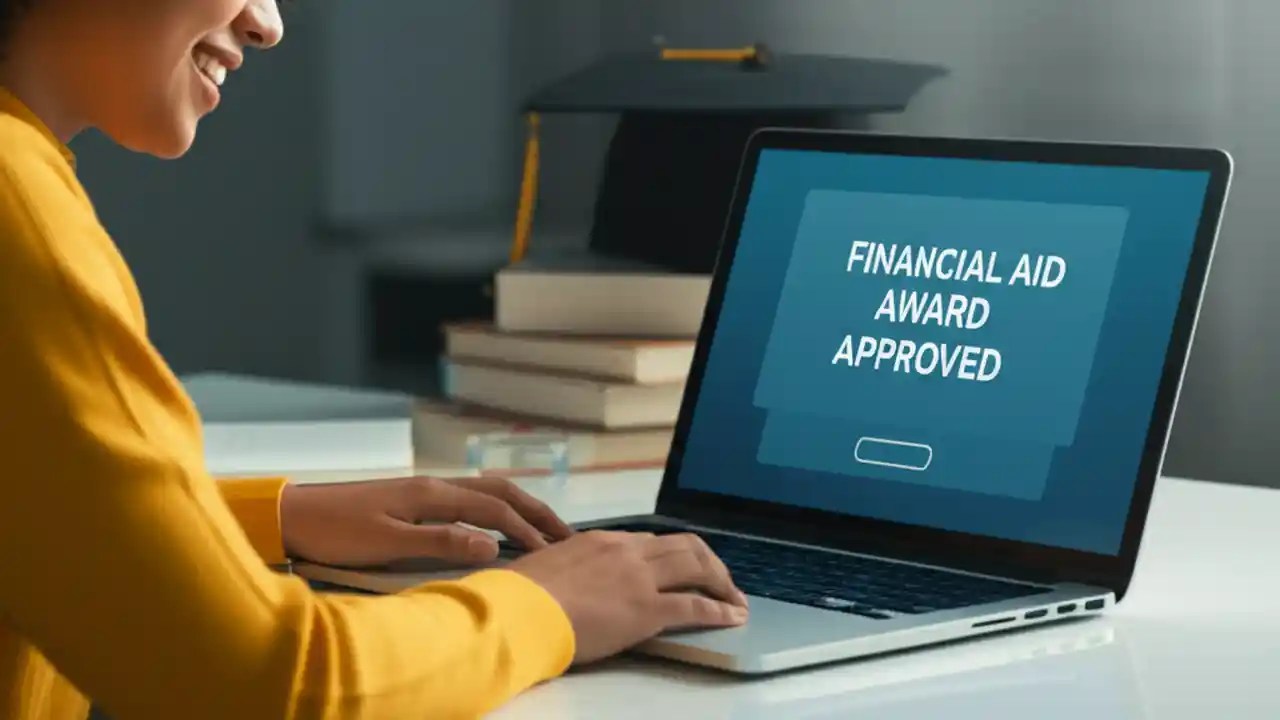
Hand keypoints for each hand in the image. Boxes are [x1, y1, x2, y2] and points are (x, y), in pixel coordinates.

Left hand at [278, 476, 572, 567]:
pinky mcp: (414, 498)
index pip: (495, 509)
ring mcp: (425, 489)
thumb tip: (493, 546)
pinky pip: (471, 496)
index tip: (554, 553)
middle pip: (499, 491)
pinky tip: (498, 521)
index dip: (527, 530)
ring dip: (519, 506)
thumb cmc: (337, 532)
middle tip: (567, 534)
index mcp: (433, 494)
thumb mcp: (388, 542)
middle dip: (536, 511)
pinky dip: (497, 506)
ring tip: (544, 526)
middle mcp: (435, 485)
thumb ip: (441, 542)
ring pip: (487, 489)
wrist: (294, 515)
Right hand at [508, 531, 749, 664]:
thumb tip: (568, 578)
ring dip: (721, 581)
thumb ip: (569, 567)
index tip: (682, 569)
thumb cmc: (520, 594)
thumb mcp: (546, 566)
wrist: (519, 611)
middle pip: (684, 546)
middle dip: (708, 562)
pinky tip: (732, 616)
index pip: (650, 542)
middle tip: (720, 580)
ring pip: (697, 567)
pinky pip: (694, 606)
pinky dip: (719, 610)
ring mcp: (639, 579)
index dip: (672, 556)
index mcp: (601, 540)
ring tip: (734, 598)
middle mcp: (626, 551)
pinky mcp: (647, 610)